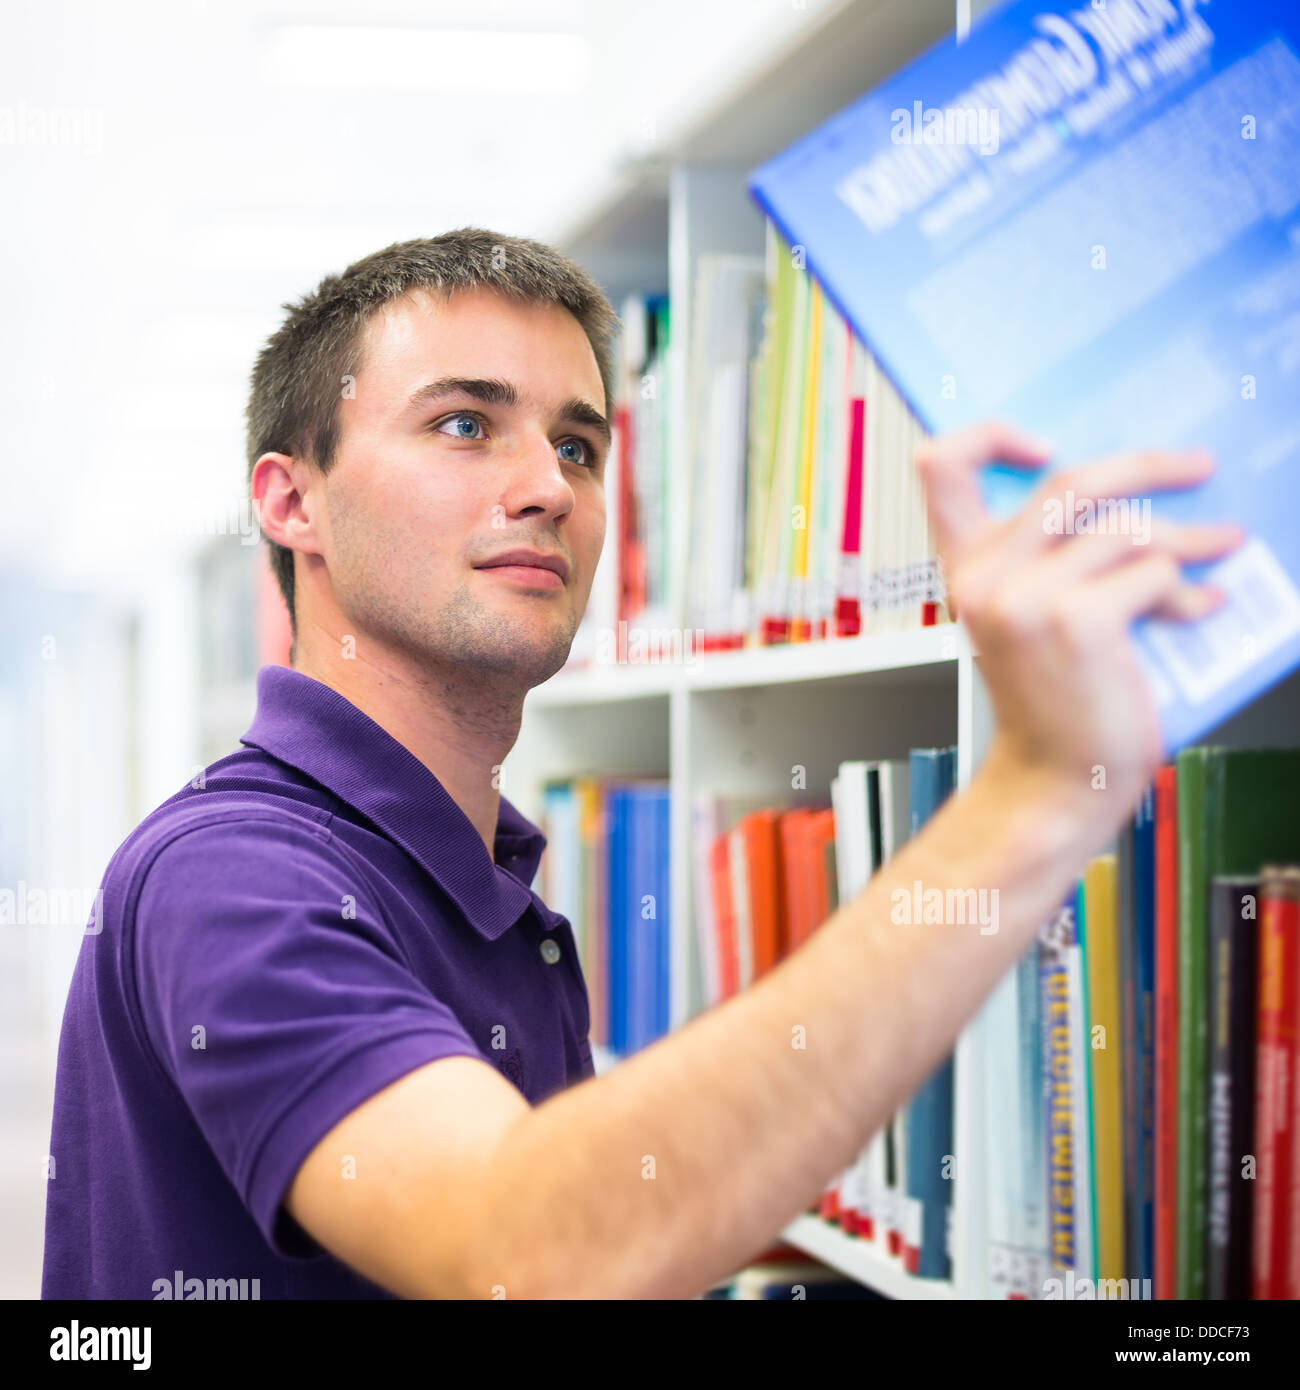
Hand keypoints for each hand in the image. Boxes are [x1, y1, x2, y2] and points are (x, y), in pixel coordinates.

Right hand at [915, 421, 1243, 808]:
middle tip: (1196, 466)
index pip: (939, 466)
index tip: (1044, 448)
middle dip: (1148, 466)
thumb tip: (1129, 491)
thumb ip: (1047, 557)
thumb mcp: (1027, 619)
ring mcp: (1026, 598)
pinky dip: (1184, 590)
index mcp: (965, 568)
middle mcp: (984, 577)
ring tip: (1220, 547)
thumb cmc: (1054, 700)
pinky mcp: (1076, 622)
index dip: (990, 436)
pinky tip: (1198, 608)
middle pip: (1070, 482)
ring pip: (1125, 528)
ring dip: (1186, 539)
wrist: (1055, 780)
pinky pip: (1151, 573)